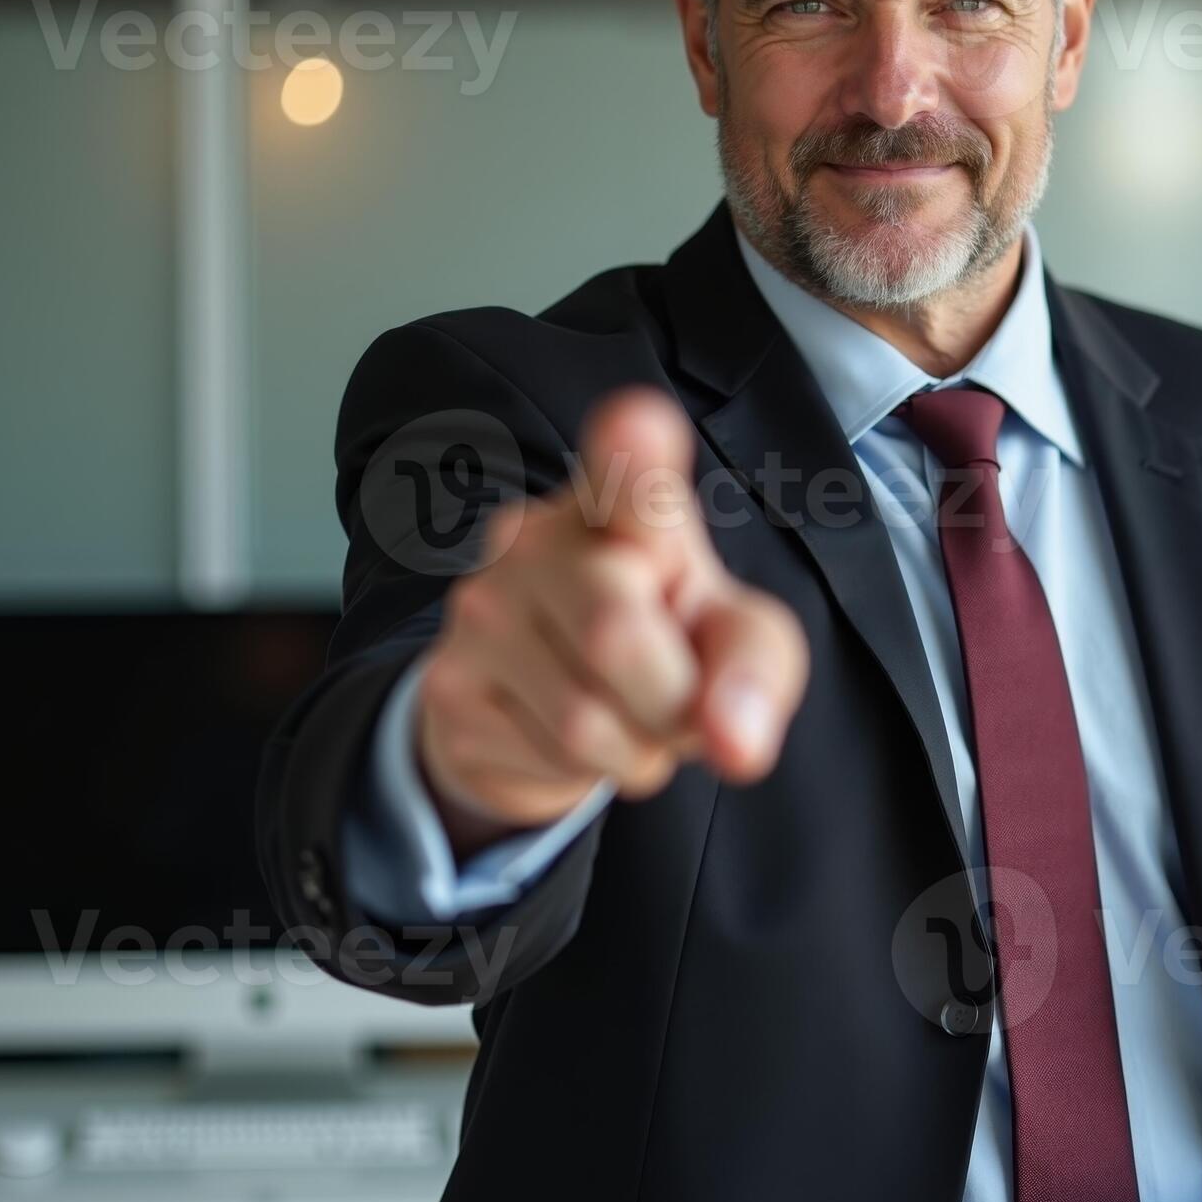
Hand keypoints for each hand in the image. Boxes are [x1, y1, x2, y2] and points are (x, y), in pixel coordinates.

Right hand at [411, 386, 809, 853]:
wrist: (547, 709)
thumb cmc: (664, 646)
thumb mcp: (736, 644)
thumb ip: (754, 670)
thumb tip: (737, 744)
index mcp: (619, 505)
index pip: (624, 481)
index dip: (633, 458)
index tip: (638, 425)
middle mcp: (535, 538)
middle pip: (613, 634)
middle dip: (671, 701)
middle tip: (675, 700)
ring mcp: (478, 608)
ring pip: (582, 720)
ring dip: (636, 750)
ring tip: (628, 721)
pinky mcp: (447, 685)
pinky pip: (544, 762)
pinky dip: (584, 777)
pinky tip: (571, 742)